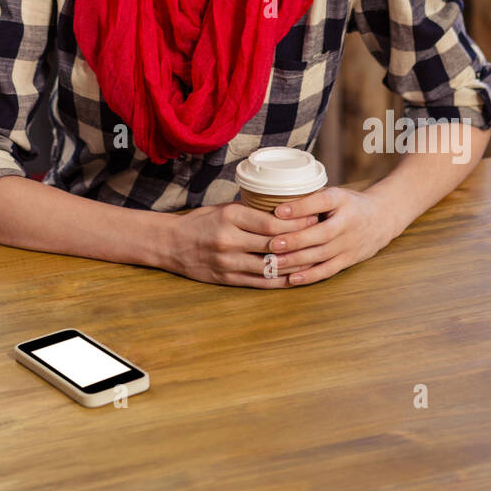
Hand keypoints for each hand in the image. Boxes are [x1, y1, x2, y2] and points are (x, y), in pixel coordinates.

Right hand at [163, 202, 321, 286]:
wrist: (170, 243)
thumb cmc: (200, 222)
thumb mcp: (223, 208)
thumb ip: (251, 212)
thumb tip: (286, 210)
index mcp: (230, 217)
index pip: (271, 223)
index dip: (295, 223)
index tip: (313, 218)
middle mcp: (229, 240)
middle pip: (274, 245)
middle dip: (300, 242)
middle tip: (320, 238)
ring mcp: (227, 262)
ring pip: (269, 267)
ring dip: (294, 265)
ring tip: (313, 259)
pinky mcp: (226, 278)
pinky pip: (259, 282)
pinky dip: (279, 281)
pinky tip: (294, 277)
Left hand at [266, 185, 396, 285]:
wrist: (382, 217)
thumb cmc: (348, 204)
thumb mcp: (333, 193)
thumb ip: (310, 199)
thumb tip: (273, 202)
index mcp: (341, 199)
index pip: (321, 201)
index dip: (300, 207)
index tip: (277, 211)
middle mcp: (348, 222)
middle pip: (321, 233)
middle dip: (295, 240)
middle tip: (272, 244)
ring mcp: (350, 243)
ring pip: (322, 254)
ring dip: (297, 260)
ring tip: (274, 263)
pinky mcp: (350, 259)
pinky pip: (329, 269)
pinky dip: (310, 275)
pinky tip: (291, 278)